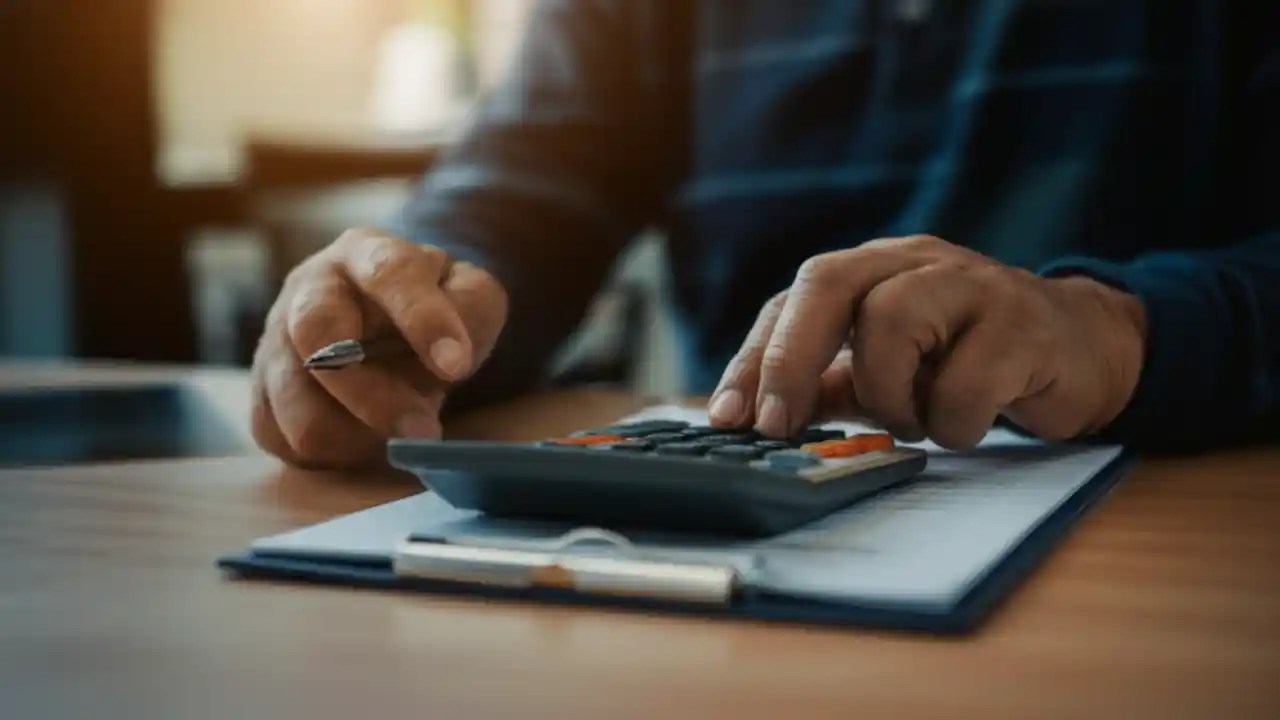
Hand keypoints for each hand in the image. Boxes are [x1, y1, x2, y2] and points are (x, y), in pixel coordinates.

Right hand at [250, 228, 507, 468]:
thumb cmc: (431, 311)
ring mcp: (277, 342)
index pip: (388, 273)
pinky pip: (284, 441)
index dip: (423, 320)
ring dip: (356, 437)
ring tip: (398, 437)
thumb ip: (472, 310)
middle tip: (423, 434)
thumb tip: (450, 354)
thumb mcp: (469, 297)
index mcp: (366, 253)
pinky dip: (332, 455)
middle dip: (372, 396)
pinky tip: (365, 439)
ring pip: (296, 405)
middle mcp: (309, 290)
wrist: (385, 328)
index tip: (455, 367)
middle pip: (317, 336)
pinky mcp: (262, 396)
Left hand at [708, 235, 1146, 448]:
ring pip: (892, 322)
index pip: (794, 299)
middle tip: (777, 424)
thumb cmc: (969, 359)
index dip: (755, 357)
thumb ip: (830, 385)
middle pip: (829, 281)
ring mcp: (971, 284)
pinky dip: (952, 421)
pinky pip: (965, 382)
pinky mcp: (1023, 323)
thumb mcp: (889, 370)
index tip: (729, 417)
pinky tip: (966, 423)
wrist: (1079, 349)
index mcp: (874, 270)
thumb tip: (758, 416)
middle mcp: (915, 262)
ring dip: (888, 394)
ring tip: (914, 419)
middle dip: (790, 357)